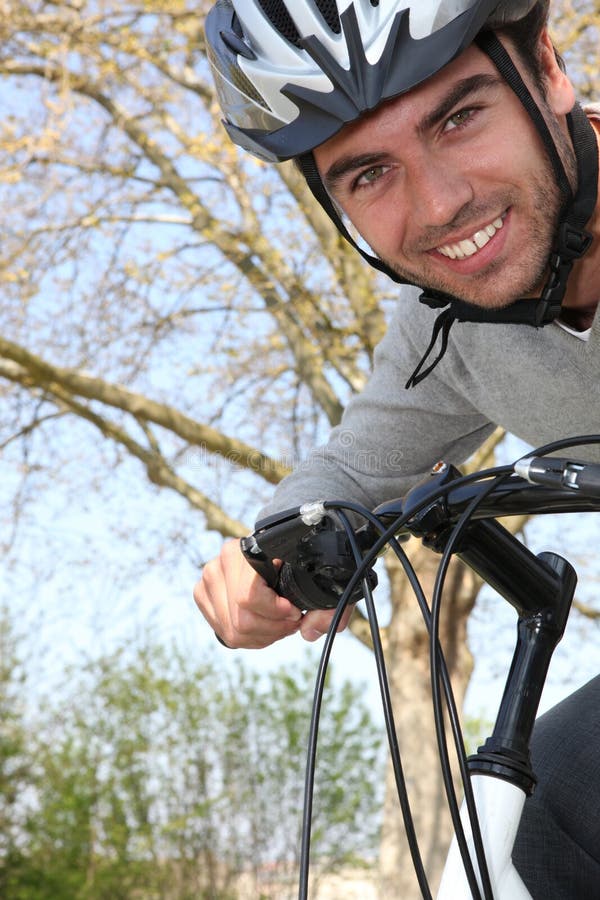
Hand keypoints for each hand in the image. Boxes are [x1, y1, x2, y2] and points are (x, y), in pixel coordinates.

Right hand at [194, 540, 352, 648]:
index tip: (294, 613)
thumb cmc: (297, 565)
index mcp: (246, 550)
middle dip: (273, 629)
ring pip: (232, 630)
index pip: (249, 596)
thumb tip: (309, 631)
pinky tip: (263, 626)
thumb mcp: (319, 581)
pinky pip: (223, 632)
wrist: (274, 552)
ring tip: (280, 625)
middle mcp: (220, 562)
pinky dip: (248, 637)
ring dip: (262, 636)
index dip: (274, 613)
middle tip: (292, 623)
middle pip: (241, 620)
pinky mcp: (202, 594)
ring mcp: (208, 578)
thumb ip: (328, 608)